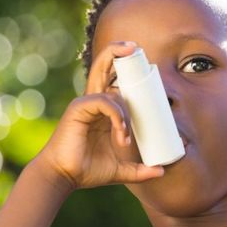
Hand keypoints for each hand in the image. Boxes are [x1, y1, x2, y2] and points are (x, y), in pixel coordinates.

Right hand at [31, 41, 164, 190]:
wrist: (65, 177)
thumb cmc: (87, 170)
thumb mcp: (120, 170)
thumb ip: (139, 170)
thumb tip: (162, 171)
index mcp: (102, 110)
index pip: (116, 82)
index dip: (129, 72)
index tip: (147, 69)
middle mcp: (93, 101)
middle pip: (104, 67)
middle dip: (118, 52)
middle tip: (135, 48)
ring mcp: (85, 103)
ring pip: (108, 87)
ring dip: (125, 112)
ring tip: (125, 139)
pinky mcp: (79, 108)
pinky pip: (103, 101)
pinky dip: (116, 115)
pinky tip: (120, 133)